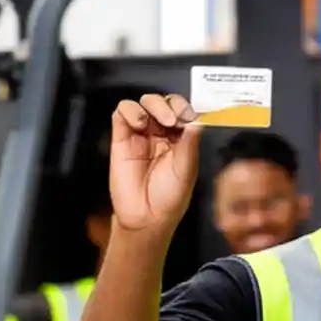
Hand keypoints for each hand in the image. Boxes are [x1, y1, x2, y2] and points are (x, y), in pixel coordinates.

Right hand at [109, 94, 202, 233]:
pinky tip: (140, 123)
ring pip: (146, 102)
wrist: (145, 218)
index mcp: (181, 139)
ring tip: (160, 122)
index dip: (187, 108)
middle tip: (175, 120)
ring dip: (154, 105)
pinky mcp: (121, 137)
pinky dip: (131, 110)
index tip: (190, 117)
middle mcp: (162, 133)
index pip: (184, 111)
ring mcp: (141, 134)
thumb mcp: (186, 170)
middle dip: (171, 105)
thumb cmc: (168, 198)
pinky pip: (122, 112)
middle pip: (166, 102)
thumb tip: (198, 120)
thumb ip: (190, 144)